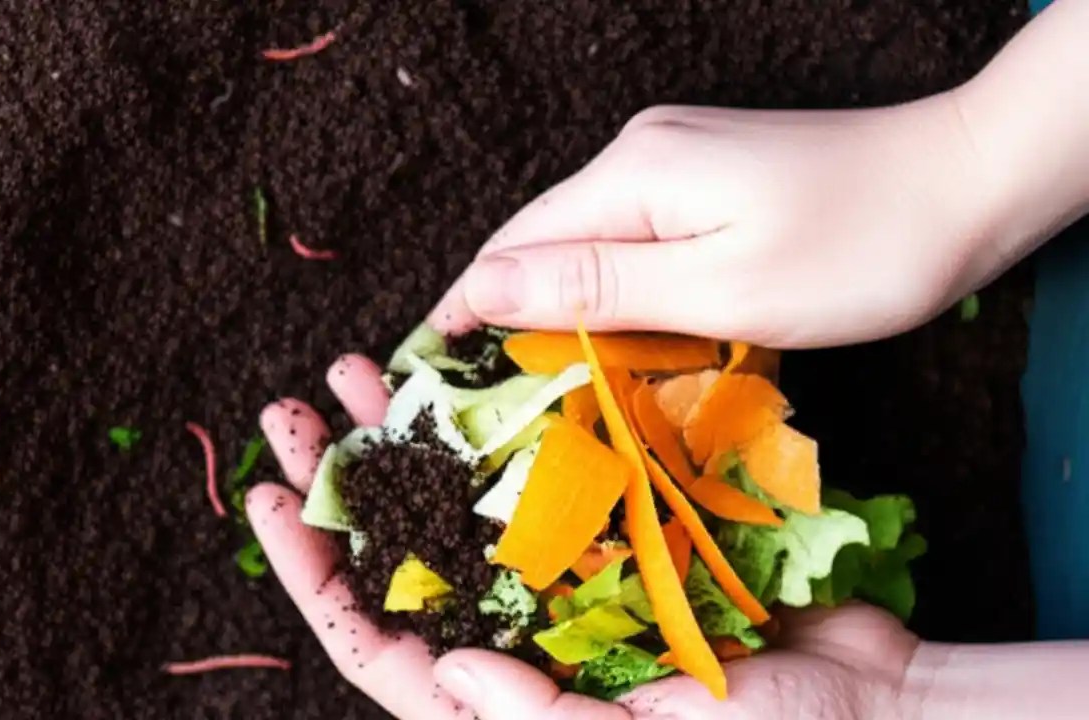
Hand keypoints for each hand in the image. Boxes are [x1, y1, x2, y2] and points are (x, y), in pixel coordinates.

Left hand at [246, 298, 923, 718]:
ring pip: (461, 504)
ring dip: (413, 440)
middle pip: (406, 560)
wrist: (873, 699)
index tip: (273, 506)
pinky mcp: (615, 536)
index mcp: (507, 697)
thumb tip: (443, 668)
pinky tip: (474, 376)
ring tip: (369, 370)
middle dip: (348, 486)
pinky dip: (502, 429)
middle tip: (302, 410)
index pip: (383, 646)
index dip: (320, 580)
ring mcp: (564, 582)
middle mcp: (521, 633)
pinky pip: (537, 476)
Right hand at [458, 93, 1004, 347]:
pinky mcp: (707, 177)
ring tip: (543, 376)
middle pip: (543, 241)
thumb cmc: (857, 248)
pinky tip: (619, 332)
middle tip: (485, 393)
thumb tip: (484, 287)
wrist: (966, 181)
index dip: (464, 308)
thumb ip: (597, 288)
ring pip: (588, 242)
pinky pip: (633, 237)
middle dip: (508, 313)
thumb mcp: (721, 287)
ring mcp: (675, 160)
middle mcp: (639, 156)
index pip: (513, 247)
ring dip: (565, 307)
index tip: (426, 369)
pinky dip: (616, 290)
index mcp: (631, 177)